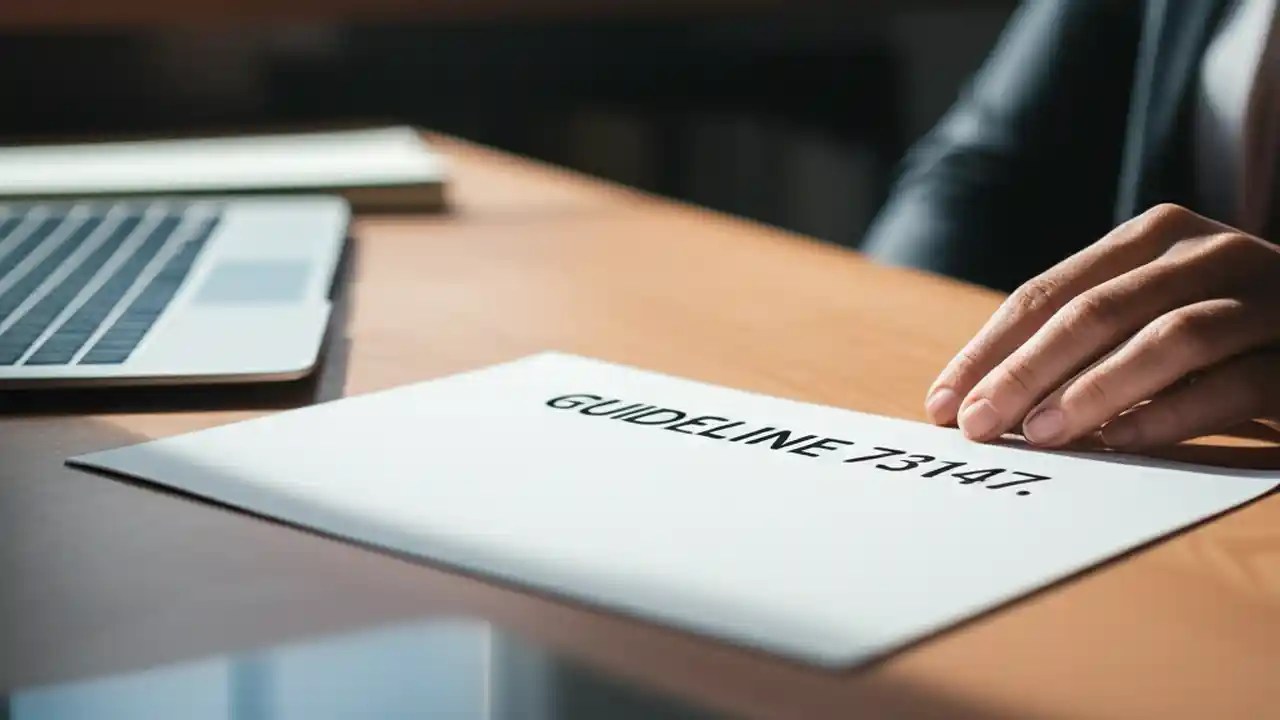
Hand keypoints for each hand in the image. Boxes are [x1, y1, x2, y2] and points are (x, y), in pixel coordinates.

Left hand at [924, 203, 1279, 449]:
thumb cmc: (1228, 334)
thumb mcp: (1152, 316)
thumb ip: (1084, 341)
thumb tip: (980, 399)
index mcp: (1155, 238)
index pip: (1049, 293)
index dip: (990, 349)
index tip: (944, 402)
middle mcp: (1209, 253)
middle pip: (1096, 312)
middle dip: (1025, 370)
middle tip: (979, 423)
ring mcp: (1264, 297)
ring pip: (1167, 339)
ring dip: (1094, 390)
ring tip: (1040, 434)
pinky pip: (1233, 383)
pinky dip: (1171, 414)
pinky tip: (1121, 443)